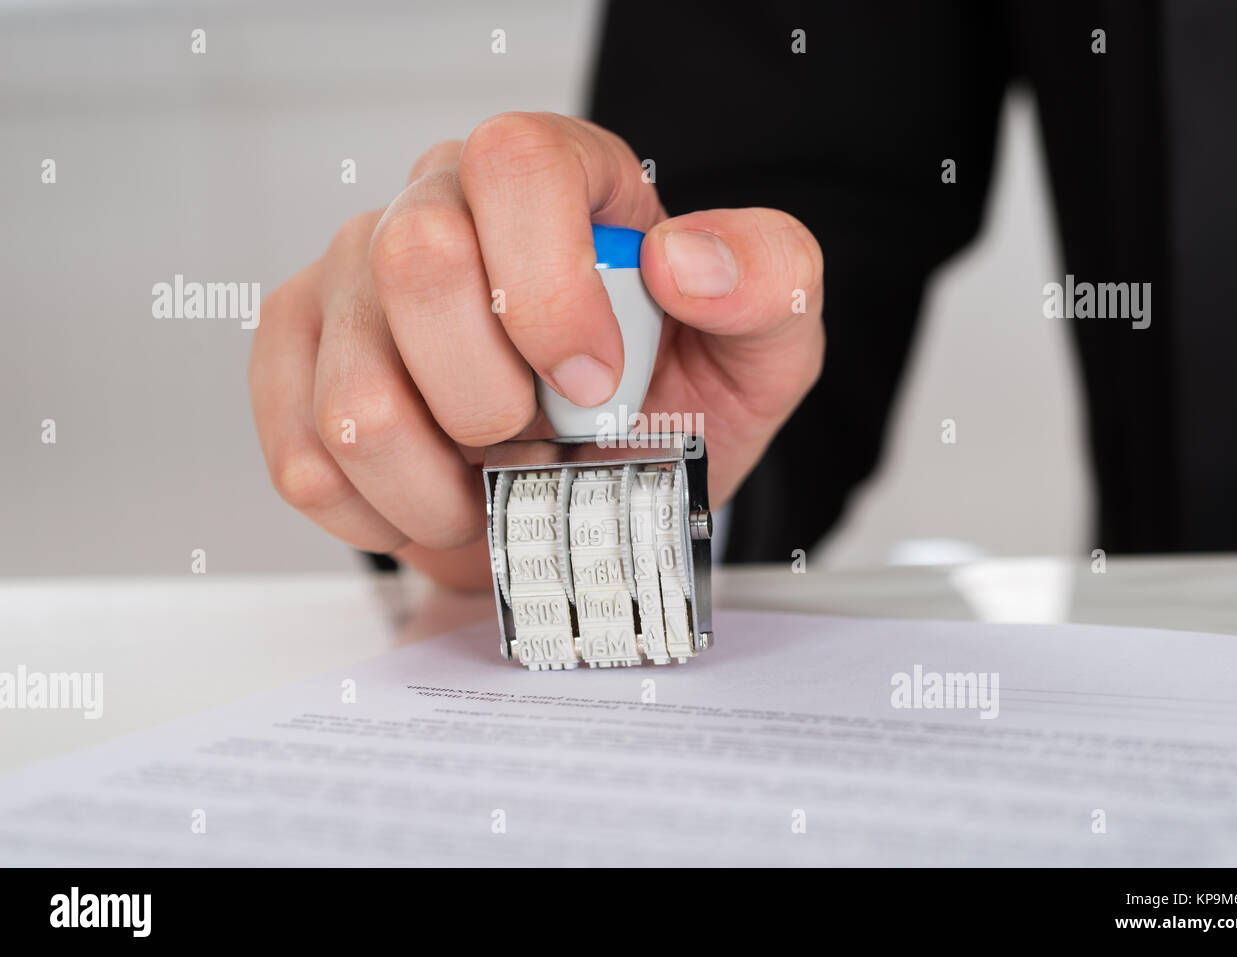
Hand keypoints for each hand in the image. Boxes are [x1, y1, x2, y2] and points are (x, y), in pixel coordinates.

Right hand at [249, 112, 823, 587]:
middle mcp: (431, 206)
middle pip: (415, 267)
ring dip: (447, 487)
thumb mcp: (763, 343)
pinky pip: (307, 466)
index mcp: (549, 174)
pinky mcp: (295, 362)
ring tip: (495, 479)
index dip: (551, 287)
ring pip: (355, 403)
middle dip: (496, 403)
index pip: (515, 165)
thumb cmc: (670, 396)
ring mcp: (345, 282)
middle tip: (543, 440)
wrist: (596, 475)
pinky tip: (439, 492)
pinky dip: (390, 517)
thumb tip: (685, 260)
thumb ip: (768, 282)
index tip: (595, 379)